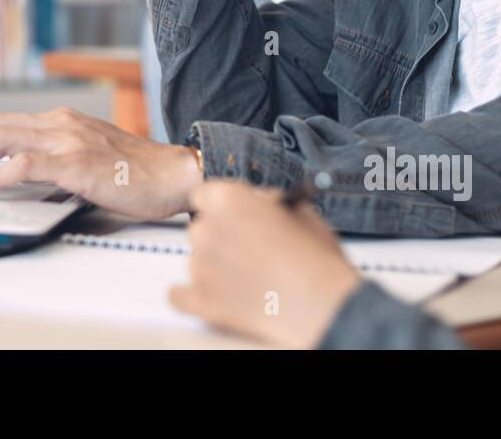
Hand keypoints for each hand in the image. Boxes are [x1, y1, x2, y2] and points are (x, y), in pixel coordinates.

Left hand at [0, 107, 203, 220]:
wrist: (175, 174)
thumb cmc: (140, 172)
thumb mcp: (92, 153)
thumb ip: (61, 156)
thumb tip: (23, 174)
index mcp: (64, 120)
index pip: (3, 122)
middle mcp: (61, 123)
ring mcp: (68, 140)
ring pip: (1, 140)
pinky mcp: (75, 164)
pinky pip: (22, 166)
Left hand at [170, 181, 360, 348]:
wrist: (322, 305)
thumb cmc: (315, 258)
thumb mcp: (297, 211)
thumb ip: (266, 203)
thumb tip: (258, 204)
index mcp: (227, 199)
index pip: (205, 195)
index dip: (221, 206)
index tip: (234, 216)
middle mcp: (206, 229)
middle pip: (200, 229)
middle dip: (219, 238)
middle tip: (246, 251)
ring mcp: (199, 266)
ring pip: (196, 261)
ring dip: (214, 267)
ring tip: (249, 279)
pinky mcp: (199, 301)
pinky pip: (179, 295)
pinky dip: (193, 295)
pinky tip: (216, 294)